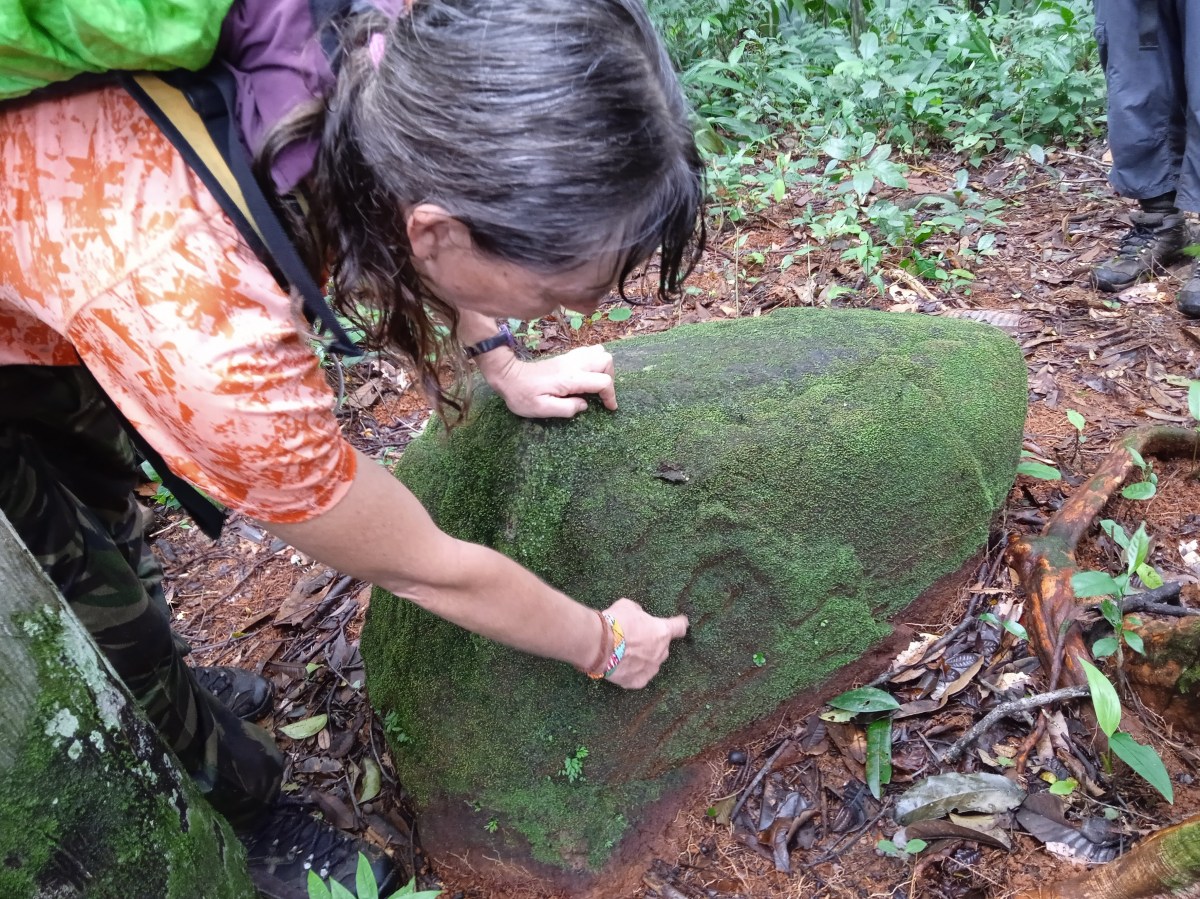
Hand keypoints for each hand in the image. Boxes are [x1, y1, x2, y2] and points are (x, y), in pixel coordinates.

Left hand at [484, 345, 617, 417]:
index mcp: (570, 378)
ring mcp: (570, 358)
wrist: (508, 376)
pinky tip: (587, 376)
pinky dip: (595, 363)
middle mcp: (573, 364)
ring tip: (596, 384)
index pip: (603, 381)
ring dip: (603, 368)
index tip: (609, 408)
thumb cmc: (522, 396)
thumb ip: (567, 409)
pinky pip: (589, 352)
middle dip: (610, 378)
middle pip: (606, 360)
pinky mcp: (565, 357)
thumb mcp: (542, 409)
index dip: (610, 395)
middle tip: (602, 394)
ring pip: (599, 352)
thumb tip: (584, 405)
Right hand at [601, 597, 688, 688]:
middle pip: (662, 647)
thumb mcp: (628, 607)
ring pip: (651, 663)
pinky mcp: (638, 681)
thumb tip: (639, 617)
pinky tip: (622, 666)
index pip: (680, 627)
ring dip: (643, 658)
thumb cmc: (615, 623)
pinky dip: (632, 672)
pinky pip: (639, 676)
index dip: (680, 624)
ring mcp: (650, 669)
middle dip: (652, 643)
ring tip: (625, 654)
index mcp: (662, 632)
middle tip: (635, 638)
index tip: (681, 623)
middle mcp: (661, 652)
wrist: (599, 645)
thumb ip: (639, 613)